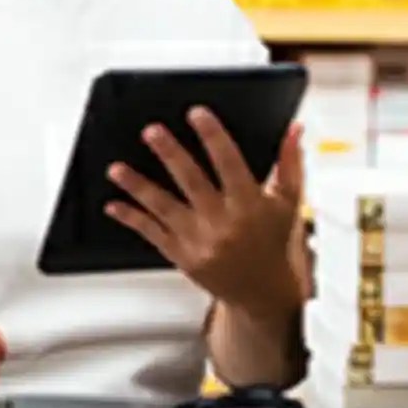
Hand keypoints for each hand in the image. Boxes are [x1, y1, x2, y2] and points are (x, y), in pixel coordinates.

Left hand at [105, 107, 304, 315]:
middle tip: (151, 131)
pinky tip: (114, 204)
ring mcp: (199, 241)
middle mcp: (222, 223)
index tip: (197, 114)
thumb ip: (290, 163)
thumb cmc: (274, 243)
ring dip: (138, 186)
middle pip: (191, 182)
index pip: (230, 164)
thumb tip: (293, 129)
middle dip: (170, 154)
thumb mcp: (289, 203)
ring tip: (116, 169)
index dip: (213, 137)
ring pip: (164, 208)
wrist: (262, 293)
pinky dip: (131, 218)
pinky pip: (152, 233)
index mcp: (249, 206)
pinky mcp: (182, 256)